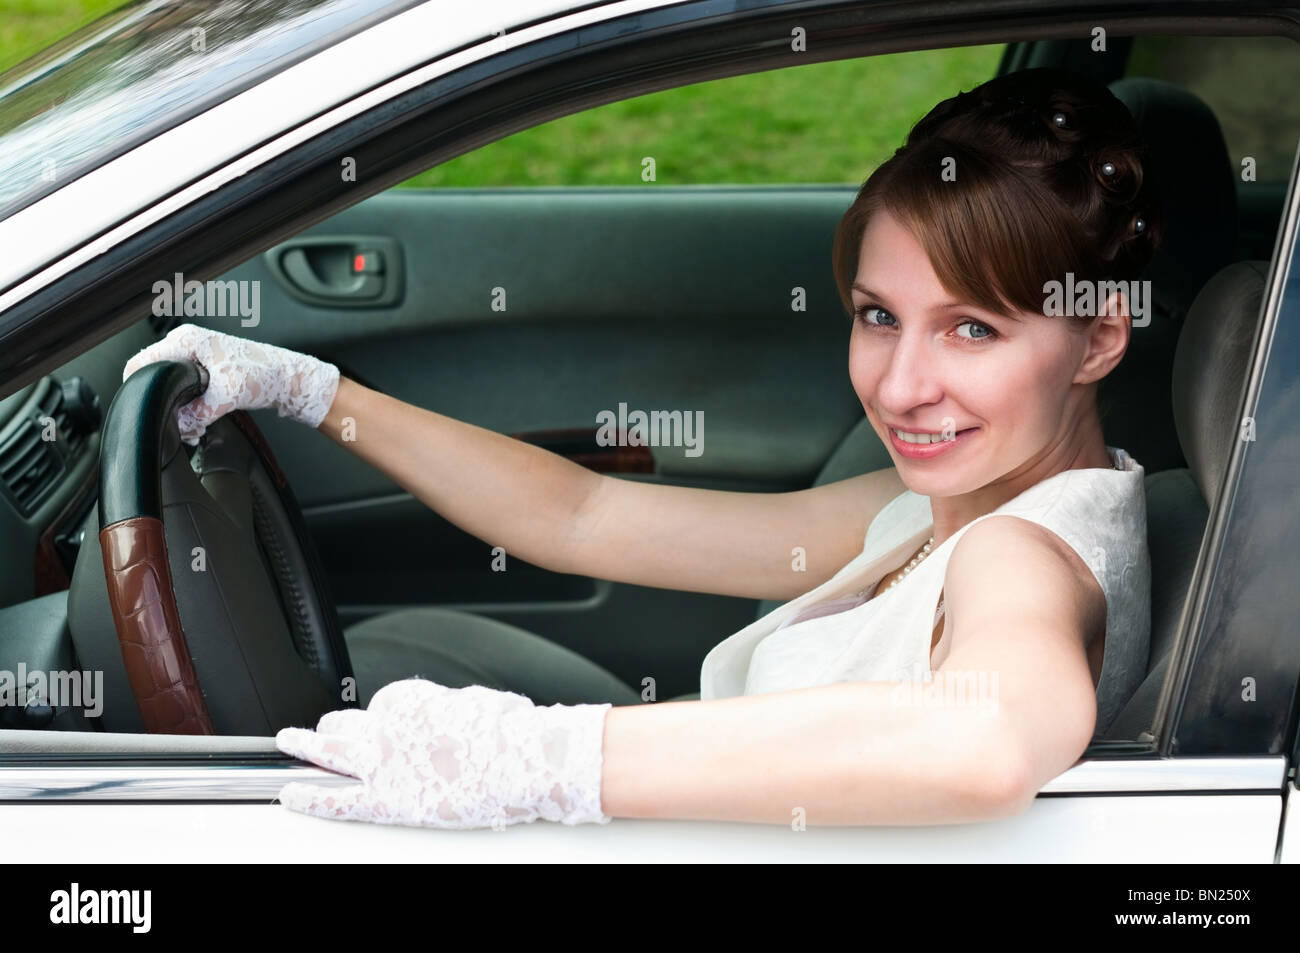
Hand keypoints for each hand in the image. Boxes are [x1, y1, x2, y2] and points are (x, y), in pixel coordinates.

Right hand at [122, 323, 339, 444]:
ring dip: (180, 410)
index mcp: (186, 340)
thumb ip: (196, 413)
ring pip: (170, 385)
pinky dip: (190, 406)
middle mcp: (187, 343)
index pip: (142, 361)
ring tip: (196, 427)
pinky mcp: (205, 367)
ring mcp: (196, 354)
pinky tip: (201, 422)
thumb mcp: (226, 397)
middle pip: (156, 376)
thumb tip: (178, 426)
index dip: (138, 386)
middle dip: (165, 405)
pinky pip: (185, 388)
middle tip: (183, 426)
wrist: (288, 378)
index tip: (145, 409)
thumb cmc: (264, 376)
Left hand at [274, 679, 612, 829]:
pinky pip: (334, 799)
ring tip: (290, 742)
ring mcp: (381, 762)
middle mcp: (388, 725)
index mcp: (412, 698)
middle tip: (324, 725)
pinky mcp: (383, 799)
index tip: (384, 721)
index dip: (383, 715)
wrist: (520, 760)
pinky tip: (290, 795)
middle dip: (335, 724)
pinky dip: (308, 797)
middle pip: (348, 722)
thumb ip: (462, 708)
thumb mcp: (486, 703)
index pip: (384, 704)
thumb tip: (470, 713)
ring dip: (305, 745)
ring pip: (330, 751)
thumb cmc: (513, 733)